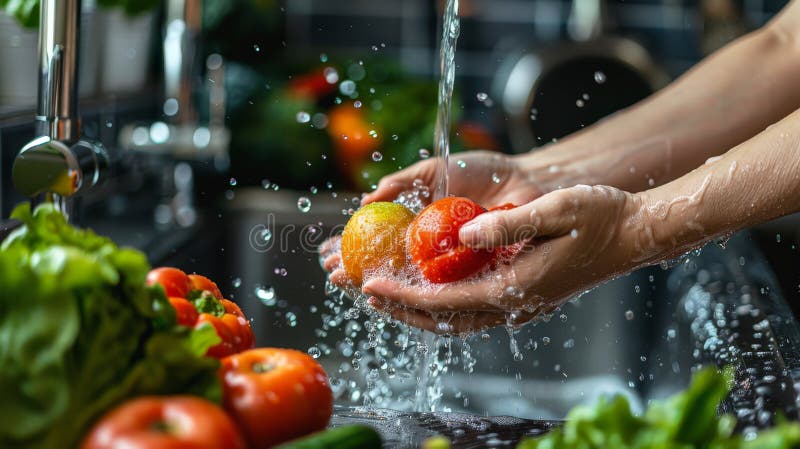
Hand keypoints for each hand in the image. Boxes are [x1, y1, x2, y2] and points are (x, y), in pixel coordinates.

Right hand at [320, 150, 546, 281]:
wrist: (527, 180)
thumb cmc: (484, 172)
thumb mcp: (435, 170)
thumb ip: (404, 181)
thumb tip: (368, 199)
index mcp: (416, 225)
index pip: (375, 240)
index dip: (350, 247)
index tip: (326, 252)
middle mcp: (427, 250)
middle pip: (384, 266)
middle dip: (355, 271)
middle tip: (333, 275)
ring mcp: (447, 267)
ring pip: (406, 283)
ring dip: (378, 287)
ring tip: (353, 286)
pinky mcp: (470, 280)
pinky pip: (440, 292)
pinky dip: (416, 296)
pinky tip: (394, 295)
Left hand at [362, 185, 645, 333]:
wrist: (636, 235)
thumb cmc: (602, 217)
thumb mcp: (556, 209)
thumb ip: (508, 224)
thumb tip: (463, 231)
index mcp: (516, 288)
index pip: (445, 302)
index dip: (404, 296)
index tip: (369, 285)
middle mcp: (514, 305)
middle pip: (444, 319)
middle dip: (401, 309)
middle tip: (362, 292)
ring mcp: (520, 304)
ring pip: (456, 319)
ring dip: (418, 309)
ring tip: (384, 294)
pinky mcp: (524, 296)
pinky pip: (472, 308)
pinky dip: (442, 303)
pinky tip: (427, 286)